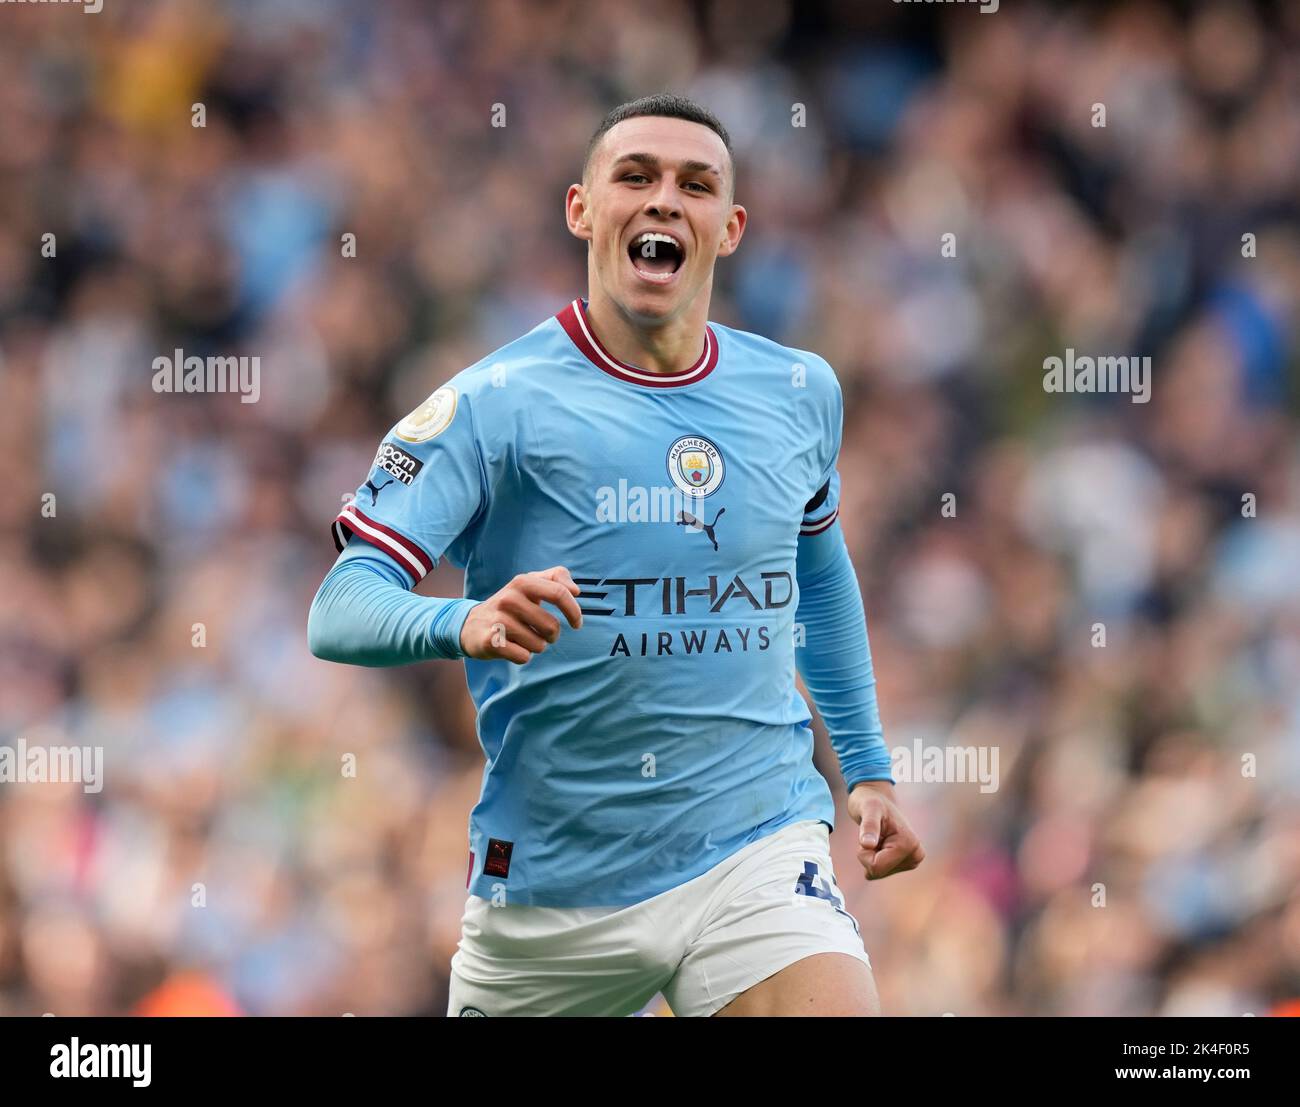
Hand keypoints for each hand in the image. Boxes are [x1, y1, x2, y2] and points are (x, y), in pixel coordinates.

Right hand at [460, 567, 582, 663]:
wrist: (471, 624)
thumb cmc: (511, 605)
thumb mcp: (530, 584)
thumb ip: (556, 577)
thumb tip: (576, 591)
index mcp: (522, 582)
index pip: (559, 593)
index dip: (574, 611)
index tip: (577, 623)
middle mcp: (509, 598)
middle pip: (552, 626)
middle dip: (553, 636)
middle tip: (543, 634)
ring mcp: (498, 620)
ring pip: (539, 645)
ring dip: (536, 646)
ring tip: (523, 638)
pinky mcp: (491, 641)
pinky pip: (524, 657)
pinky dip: (522, 656)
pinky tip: (511, 647)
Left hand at [847, 781, 924, 879]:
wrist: (877, 798)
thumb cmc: (870, 801)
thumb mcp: (867, 809)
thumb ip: (868, 826)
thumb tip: (868, 845)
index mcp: (909, 844)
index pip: (876, 867)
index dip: (864, 853)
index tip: (869, 836)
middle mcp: (916, 855)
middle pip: (878, 873)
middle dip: (868, 855)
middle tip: (873, 835)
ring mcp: (913, 860)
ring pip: (878, 873)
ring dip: (871, 856)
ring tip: (878, 837)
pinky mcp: (906, 863)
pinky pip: (880, 872)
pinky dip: (875, 858)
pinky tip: (881, 843)